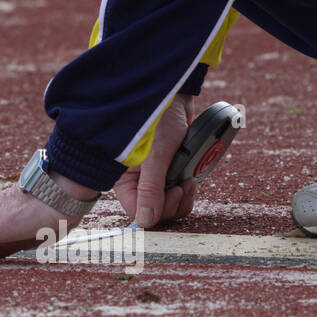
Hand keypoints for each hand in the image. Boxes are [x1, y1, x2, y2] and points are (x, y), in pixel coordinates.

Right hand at [112, 94, 198, 227]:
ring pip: (170, 202)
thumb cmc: (159, 119)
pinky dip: (187, 185)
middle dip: (175, 202)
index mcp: (125, 180)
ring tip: (190, 177)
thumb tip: (145, 220)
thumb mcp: (155, 156)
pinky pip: (178, 189)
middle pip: (156, 211)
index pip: (138, 211)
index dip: (159, 210)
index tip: (175, 192)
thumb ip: (151, 189)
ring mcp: (154, 177)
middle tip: (185, 184)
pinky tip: (191, 172)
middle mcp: (138, 181)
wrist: (176, 96)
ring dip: (184, 194)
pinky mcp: (168, 171)